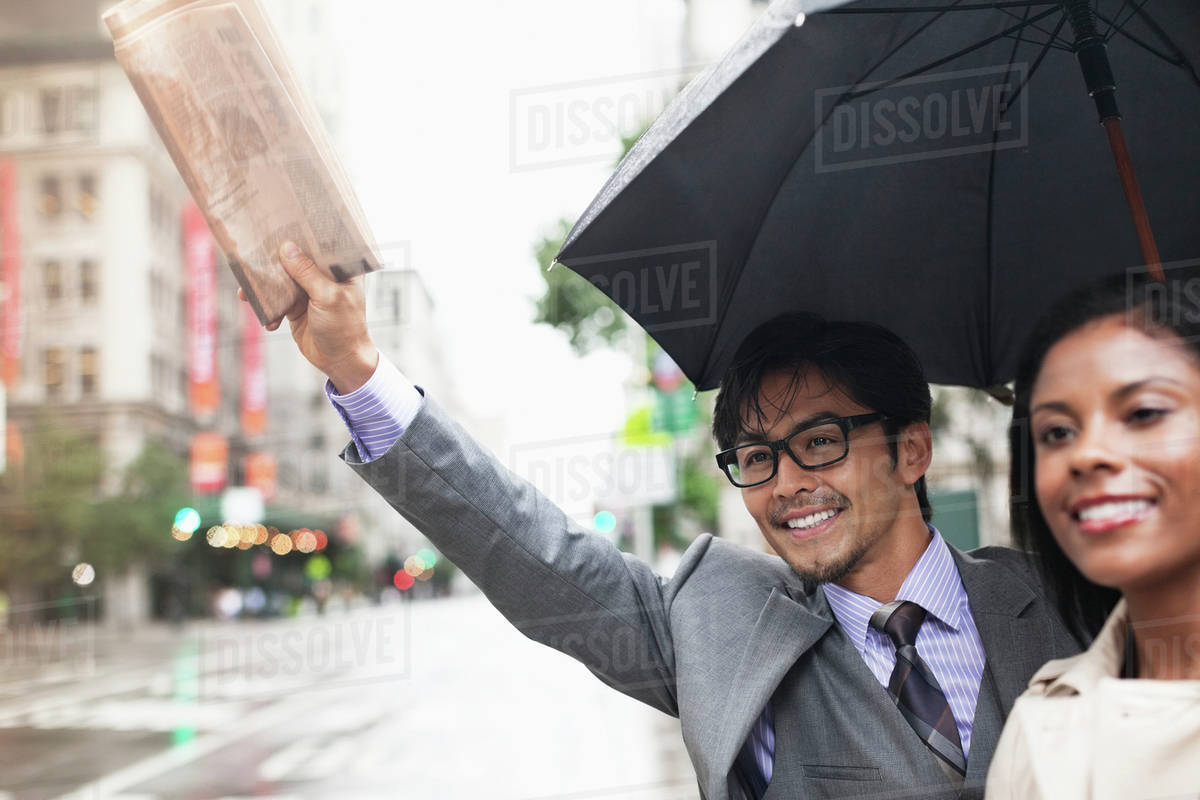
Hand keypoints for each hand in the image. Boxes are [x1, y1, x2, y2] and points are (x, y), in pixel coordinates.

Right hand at [241, 241, 377, 392]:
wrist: (340, 361)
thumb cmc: (344, 328)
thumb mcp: (327, 297)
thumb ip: (307, 273)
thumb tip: (287, 247)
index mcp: (341, 269)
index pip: (321, 244)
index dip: (302, 233)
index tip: (280, 222)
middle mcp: (325, 276)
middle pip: (296, 259)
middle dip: (274, 259)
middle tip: (252, 253)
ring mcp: (309, 291)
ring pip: (281, 280)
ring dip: (264, 286)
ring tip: (246, 292)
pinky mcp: (296, 307)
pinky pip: (276, 300)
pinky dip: (267, 307)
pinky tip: (268, 320)